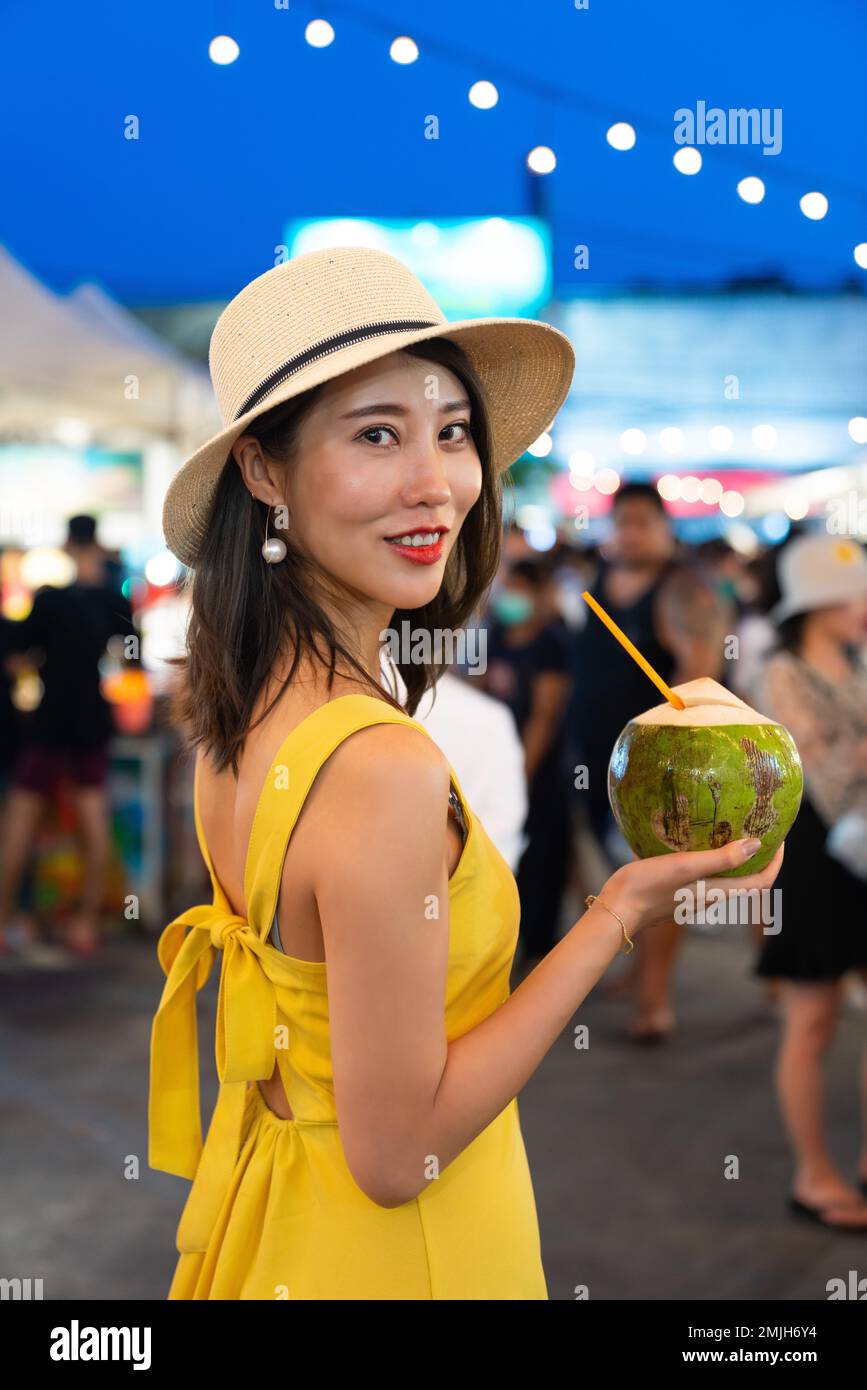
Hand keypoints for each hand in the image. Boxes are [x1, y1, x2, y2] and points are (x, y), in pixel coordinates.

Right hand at [599, 838, 785, 937]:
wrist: (616, 911)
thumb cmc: (649, 887)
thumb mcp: (686, 866)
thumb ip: (721, 858)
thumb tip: (757, 844)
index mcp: (717, 892)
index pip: (761, 881)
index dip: (775, 861)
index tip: (779, 838)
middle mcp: (710, 897)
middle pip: (746, 880)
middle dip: (758, 857)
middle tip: (757, 829)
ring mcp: (692, 897)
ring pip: (725, 877)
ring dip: (734, 857)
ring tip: (729, 830)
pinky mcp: (676, 893)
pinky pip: (703, 875)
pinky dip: (710, 858)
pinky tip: (693, 841)